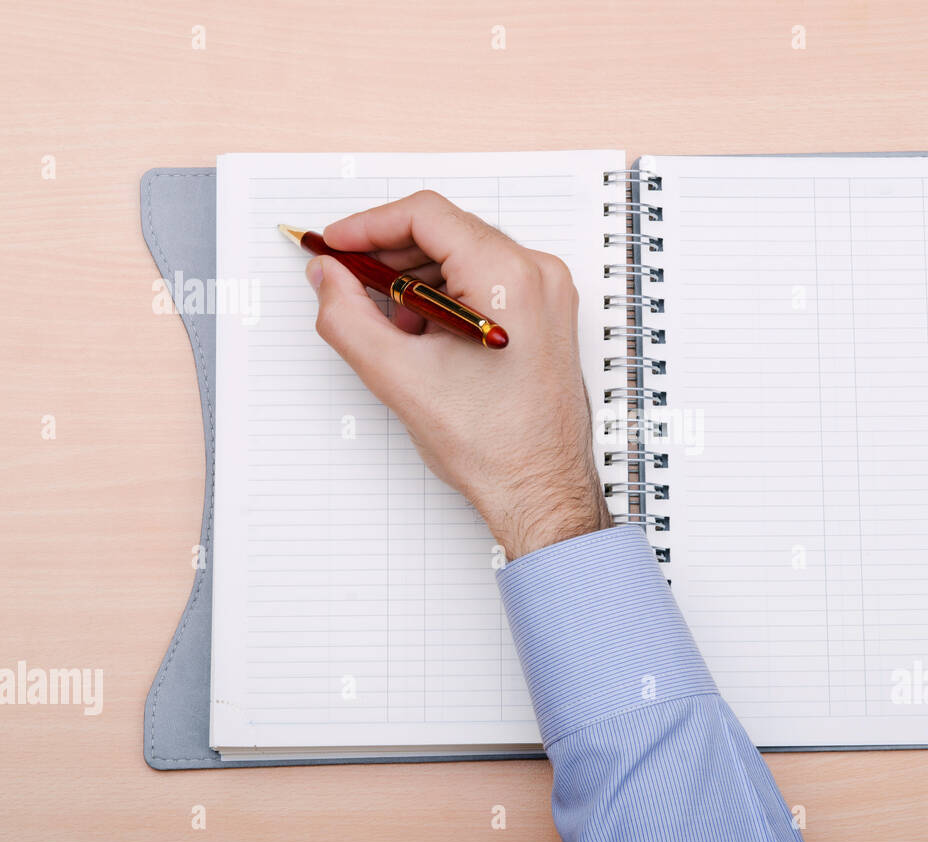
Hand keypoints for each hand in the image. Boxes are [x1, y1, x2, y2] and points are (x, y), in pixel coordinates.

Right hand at [307, 190, 612, 559]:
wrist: (540, 488)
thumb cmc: (492, 445)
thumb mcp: (397, 376)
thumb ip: (346, 315)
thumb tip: (327, 277)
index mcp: (509, 278)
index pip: (427, 215)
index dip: (369, 225)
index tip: (335, 244)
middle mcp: (539, 275)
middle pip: (447, 231)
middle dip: (389, 255)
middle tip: (347, 281)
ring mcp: (549, 294)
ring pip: (465, 255)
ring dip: (416, 278)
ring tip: (390, 324)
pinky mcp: (547, 314)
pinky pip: (487, 280)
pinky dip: (446, 295)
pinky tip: (423, 335)